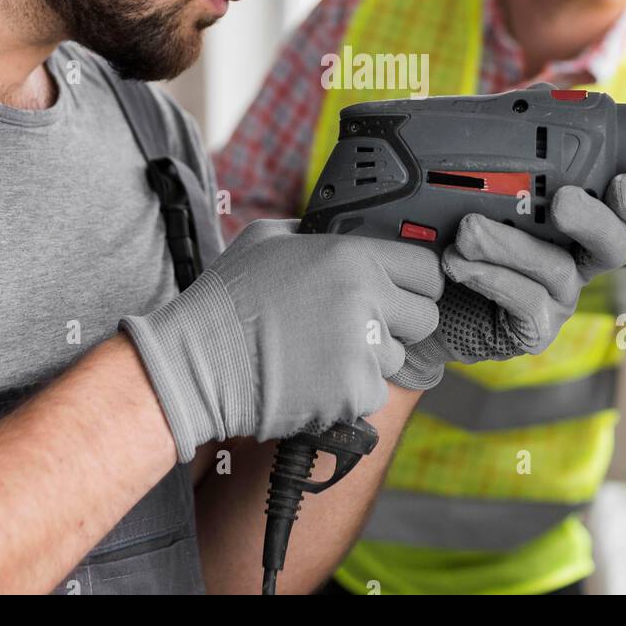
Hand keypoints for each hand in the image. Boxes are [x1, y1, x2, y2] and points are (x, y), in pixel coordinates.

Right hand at [121, 220, 441, 459]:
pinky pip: (374, 393)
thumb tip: (338, 232)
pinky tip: (314, 378)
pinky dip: (350, 392)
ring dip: (371, 359)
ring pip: (398, 358)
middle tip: (362, 326)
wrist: (198, 362)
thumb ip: (316, 233)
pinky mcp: (354, 392)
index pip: (427, 268)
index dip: (416, 282)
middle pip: (425, 316)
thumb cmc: (227, 299)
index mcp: (352, 256)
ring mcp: (363, 348)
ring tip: (321, 353)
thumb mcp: (269, 238)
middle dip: (400, 323)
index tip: (403, 291)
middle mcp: (366, 298)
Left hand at [393, 175, 625, 388]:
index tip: (618, 179)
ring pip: (558, 269)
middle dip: (593, 220)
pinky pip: (527, 302)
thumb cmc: (452, 237)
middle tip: (562, 201)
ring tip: (469, 230)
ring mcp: (558, 297)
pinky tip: (459, 264)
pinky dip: (492, 277)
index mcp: (573, 221)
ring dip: (512, 245)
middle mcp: (576, 259)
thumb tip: (487, 130)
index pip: (620, 209)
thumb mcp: (468, 195)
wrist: (419, 297)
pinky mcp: (534, 329)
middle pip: (614, 245)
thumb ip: (489, 173)